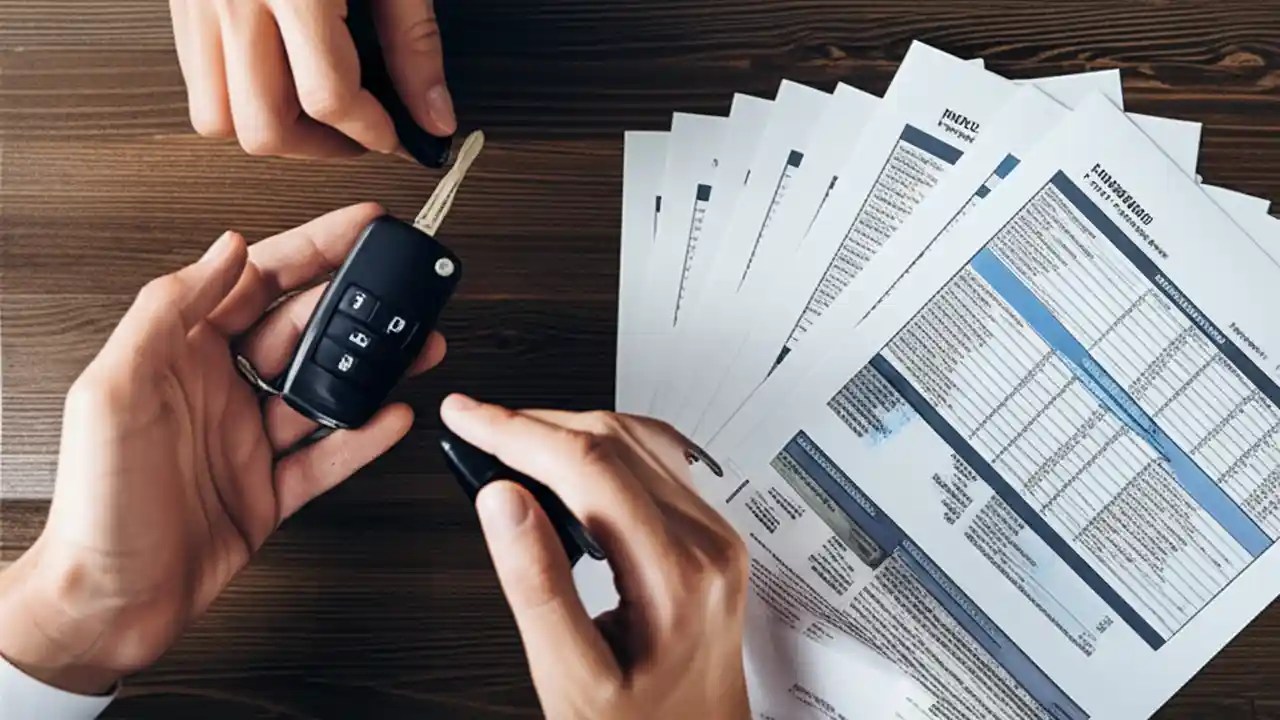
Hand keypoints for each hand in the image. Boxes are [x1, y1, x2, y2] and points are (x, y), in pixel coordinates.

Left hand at [0, 203, 444, 693]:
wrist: (110, 606)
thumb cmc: (98, 506)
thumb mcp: (116, 391)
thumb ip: (168, 310)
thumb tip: (225, 248)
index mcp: (179, 354)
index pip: (256, 281)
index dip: (312, 247)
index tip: (360, 225)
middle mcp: (219, 391)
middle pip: (302, 329)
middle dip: (357, 304)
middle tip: (405, 288)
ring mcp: (249, 440)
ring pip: (325, 389)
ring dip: (373, 367)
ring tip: (417, 348)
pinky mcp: (270, 490)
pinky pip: (329, 455)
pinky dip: (364, 436)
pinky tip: (392, 416)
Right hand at [170, 0, 454, 157]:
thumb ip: (414, 43)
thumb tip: (433, 116)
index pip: (328, 98)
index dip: (372, 133)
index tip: (397, 135)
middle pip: (262, 127)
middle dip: (321, 148)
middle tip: (359, 134)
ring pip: (215, 116)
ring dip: (271, 131)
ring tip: (316, 115)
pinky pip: (196, 78)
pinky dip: (238, 96)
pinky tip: (279, 78)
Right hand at [440, 397, 751, 718]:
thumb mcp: (571, 676)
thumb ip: (537, 585)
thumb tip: (502, 501)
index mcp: (676, 577)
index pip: (590, 468)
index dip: (517, 433)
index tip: (467, 417)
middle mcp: (707, 545)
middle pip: (616, 442)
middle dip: (535, 424)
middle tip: (476, 426)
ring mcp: (714, 538)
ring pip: (638, 441)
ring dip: (568, 429)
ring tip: (510, 441)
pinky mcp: (710, 538)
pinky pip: (657, 464)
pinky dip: (602, 448)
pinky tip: (569, 457)